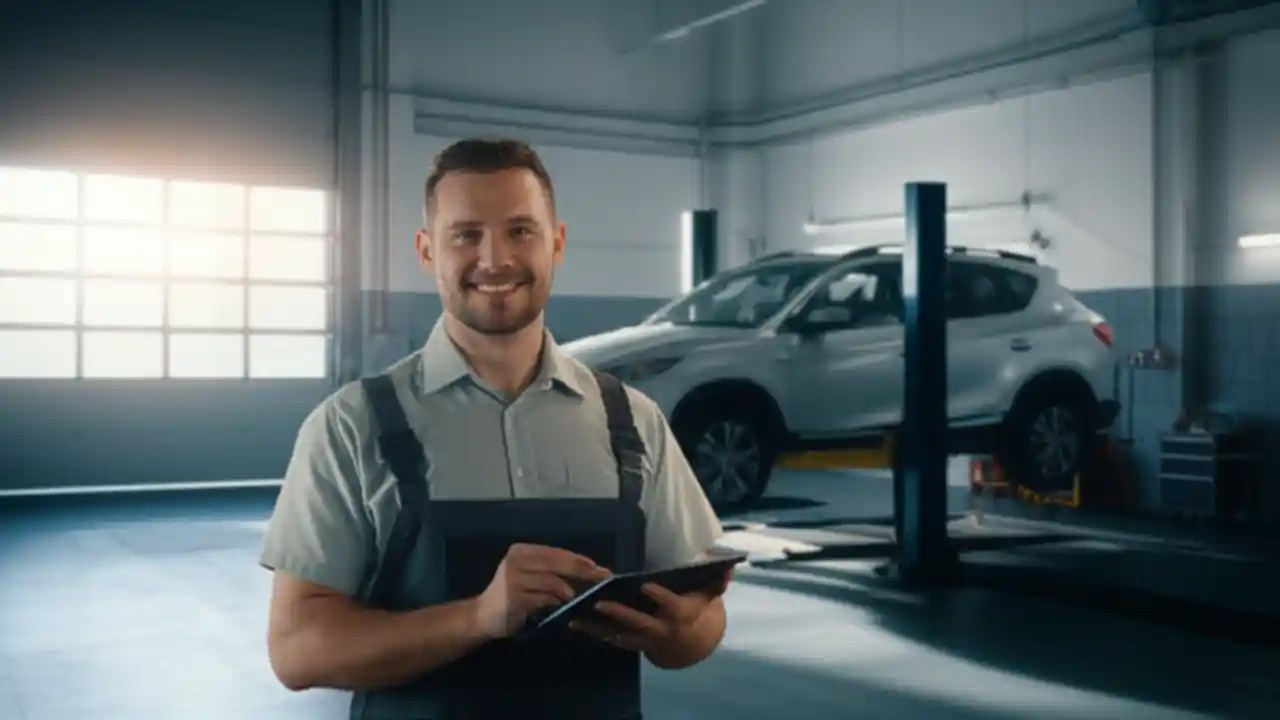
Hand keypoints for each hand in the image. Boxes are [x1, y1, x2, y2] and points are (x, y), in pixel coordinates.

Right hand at [474, 543, 611, 639]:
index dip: (579, 560)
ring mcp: (513, 578)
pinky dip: (557, 601)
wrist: (481, 616)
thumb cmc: (511, 595)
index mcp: (521, 551)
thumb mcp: (529, 576)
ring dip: (569, 589)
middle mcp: (516, 560)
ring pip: (552, 580)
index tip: (599, 568)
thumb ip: (551, 571)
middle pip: (557, 562)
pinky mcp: (514, 597)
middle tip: (602, 578)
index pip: (556, 552)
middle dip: (582, 570)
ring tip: (581, 596)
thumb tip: (586, 571)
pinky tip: (564, 605)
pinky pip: (544, 598)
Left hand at [570, 567, 732, 652]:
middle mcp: (663, 630)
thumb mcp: (710, 592)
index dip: (660, 596)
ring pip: (620, 634)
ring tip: (577, 615)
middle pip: (640, 623)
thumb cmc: (697, 605)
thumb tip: (731, 563)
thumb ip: (718, 578)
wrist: (691, 641)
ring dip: (598, 626)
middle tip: (600, 601)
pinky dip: (593, 632)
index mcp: (682, 614)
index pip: (672, 605)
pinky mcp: (632, 643)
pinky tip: (575, 621)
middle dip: (620, 613)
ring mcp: (645, 639)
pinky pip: (611, 639)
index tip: (645, 584)